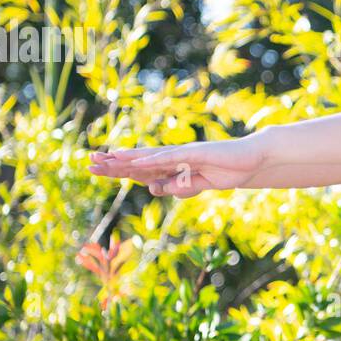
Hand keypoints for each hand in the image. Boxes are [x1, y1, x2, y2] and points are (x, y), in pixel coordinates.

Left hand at [88, 138, 263, 196]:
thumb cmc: (227, 170)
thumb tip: (152, 187)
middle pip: (139, 161)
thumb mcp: (197, 185)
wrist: (252, 160)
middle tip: (89, 164)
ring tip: (105, 160)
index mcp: (174, 166)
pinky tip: (136, 162)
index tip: (97, 170)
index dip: (119, 169)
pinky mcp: (195, 153)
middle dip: (115, 163)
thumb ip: (176, 185)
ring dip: (127, 159)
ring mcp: (184, 154)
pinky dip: (152, 160)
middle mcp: (174, 157)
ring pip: (150, 157)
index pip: (141, 169)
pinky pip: (169, 157)